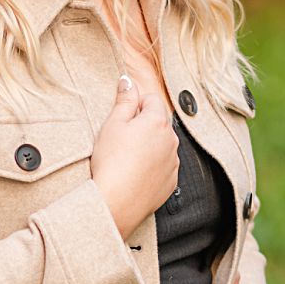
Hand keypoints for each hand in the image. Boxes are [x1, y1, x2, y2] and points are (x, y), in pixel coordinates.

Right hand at [90, 74, 178, 238]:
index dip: (135, 103)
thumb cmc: (111, 161)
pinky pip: (163, 166)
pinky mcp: (171, 182)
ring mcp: (173, 162)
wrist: (115, 202)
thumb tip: (129, 81)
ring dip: (149, 145)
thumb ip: (124, 100)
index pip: (151, 99)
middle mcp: (171, 140)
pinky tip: (134, 172)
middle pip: (158, 122)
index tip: (122, 116)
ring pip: (162, 144)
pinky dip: (152, 166)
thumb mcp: (112, 124)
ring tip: (126, 158)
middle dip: (142, 124)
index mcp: (157, 121)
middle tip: (120, 138)